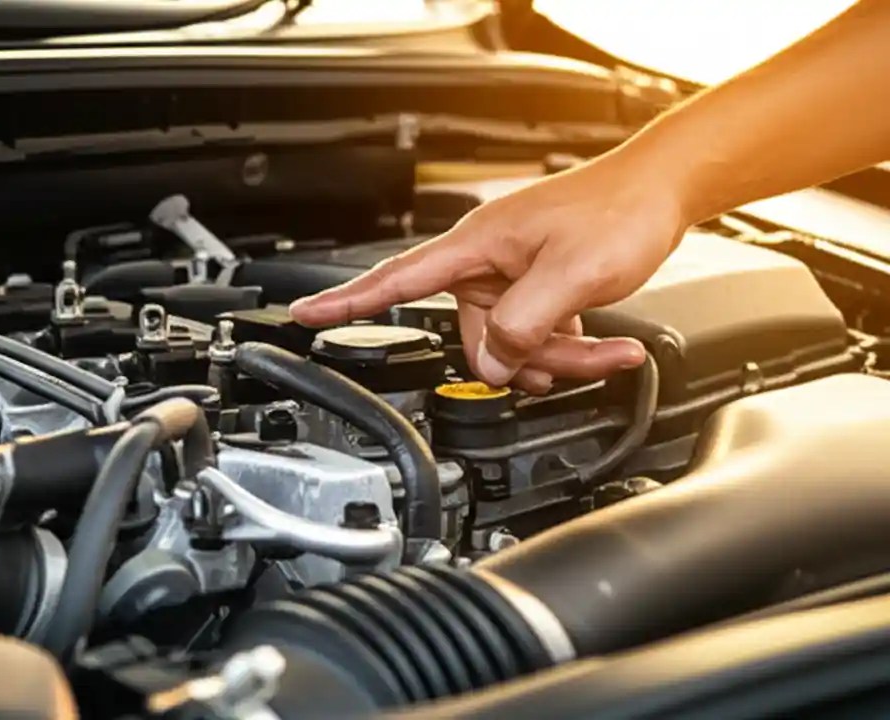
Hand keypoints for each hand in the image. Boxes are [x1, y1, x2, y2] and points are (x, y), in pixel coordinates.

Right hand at [289, 155, 685, 393]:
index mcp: (477, 247)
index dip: (347, 301)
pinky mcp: (540, 281)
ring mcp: (514, 272)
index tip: (305, 317)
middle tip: (566, 361)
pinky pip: (538, 329)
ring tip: (603, 350)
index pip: (396, 279)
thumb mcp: (573, 275)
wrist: (665, 190)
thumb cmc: (621, 212)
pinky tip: (603, 342)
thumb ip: (523, 322)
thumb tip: (492, 359)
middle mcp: (488, 260)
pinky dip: (570, 343)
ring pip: (512, 339)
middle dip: (522, 358)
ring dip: (556, 355)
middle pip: (475, 333)